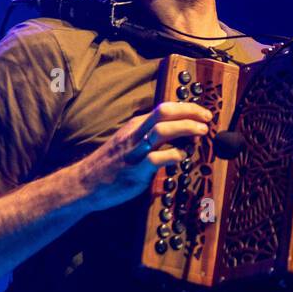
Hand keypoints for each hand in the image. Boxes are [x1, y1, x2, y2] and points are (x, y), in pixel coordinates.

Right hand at [75, 101, 211, 210]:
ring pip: (162, 130)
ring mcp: (135, 151)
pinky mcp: (136, 170)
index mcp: (136, 126)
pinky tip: (182, 156)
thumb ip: (151, 136)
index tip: (203, 113)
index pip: (165, 108)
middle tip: (206, 120)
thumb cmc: (111, 164)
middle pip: (165, 112)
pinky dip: (174, 155)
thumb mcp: (130, 142)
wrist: (85, 183)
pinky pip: (157, 158)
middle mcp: (136, 134)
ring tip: (201, 133)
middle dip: (190, 112)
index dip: (188, 108)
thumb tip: (181, 134)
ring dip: (186, 129)